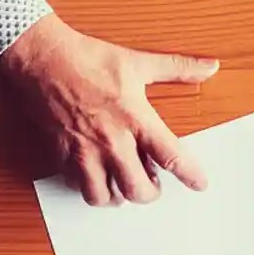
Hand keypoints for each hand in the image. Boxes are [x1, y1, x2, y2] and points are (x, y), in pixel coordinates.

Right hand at [0, 15, 216, 205]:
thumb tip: (210, 67)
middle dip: (150, 193)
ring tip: (122, 185)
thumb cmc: (88, 58)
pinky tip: (96, 176)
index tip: (199, 185)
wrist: (42, 57)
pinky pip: (78, 186)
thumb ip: (177, 68)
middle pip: (138, 189)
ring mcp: (85, 151)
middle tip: (151, 184)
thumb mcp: (138, 62)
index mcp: (135, 118)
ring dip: (117, 196)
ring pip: (105, 197)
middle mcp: (112, 141)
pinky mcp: (62, 154)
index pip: (171, 156)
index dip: (190, 175)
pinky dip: (89, 186)